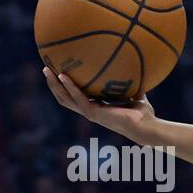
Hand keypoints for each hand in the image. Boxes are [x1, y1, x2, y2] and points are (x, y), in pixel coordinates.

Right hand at [42, 66, 156, 141]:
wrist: (146, 126)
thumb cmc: (144, 114)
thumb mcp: (135, 93)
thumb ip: (131, 82)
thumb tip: (136, 66)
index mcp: (97, 106)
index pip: (76, 96)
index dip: (65, 86)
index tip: (58, 71)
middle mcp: (90, 110)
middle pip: (65, 97)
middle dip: (53, 84)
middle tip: (46, 69)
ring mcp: (90, 113)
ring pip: (65, 99)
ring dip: (55, 85)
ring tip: (47, 70)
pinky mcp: (93, 114)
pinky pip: (78, 98)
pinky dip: (70, 87)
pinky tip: (63, 75)